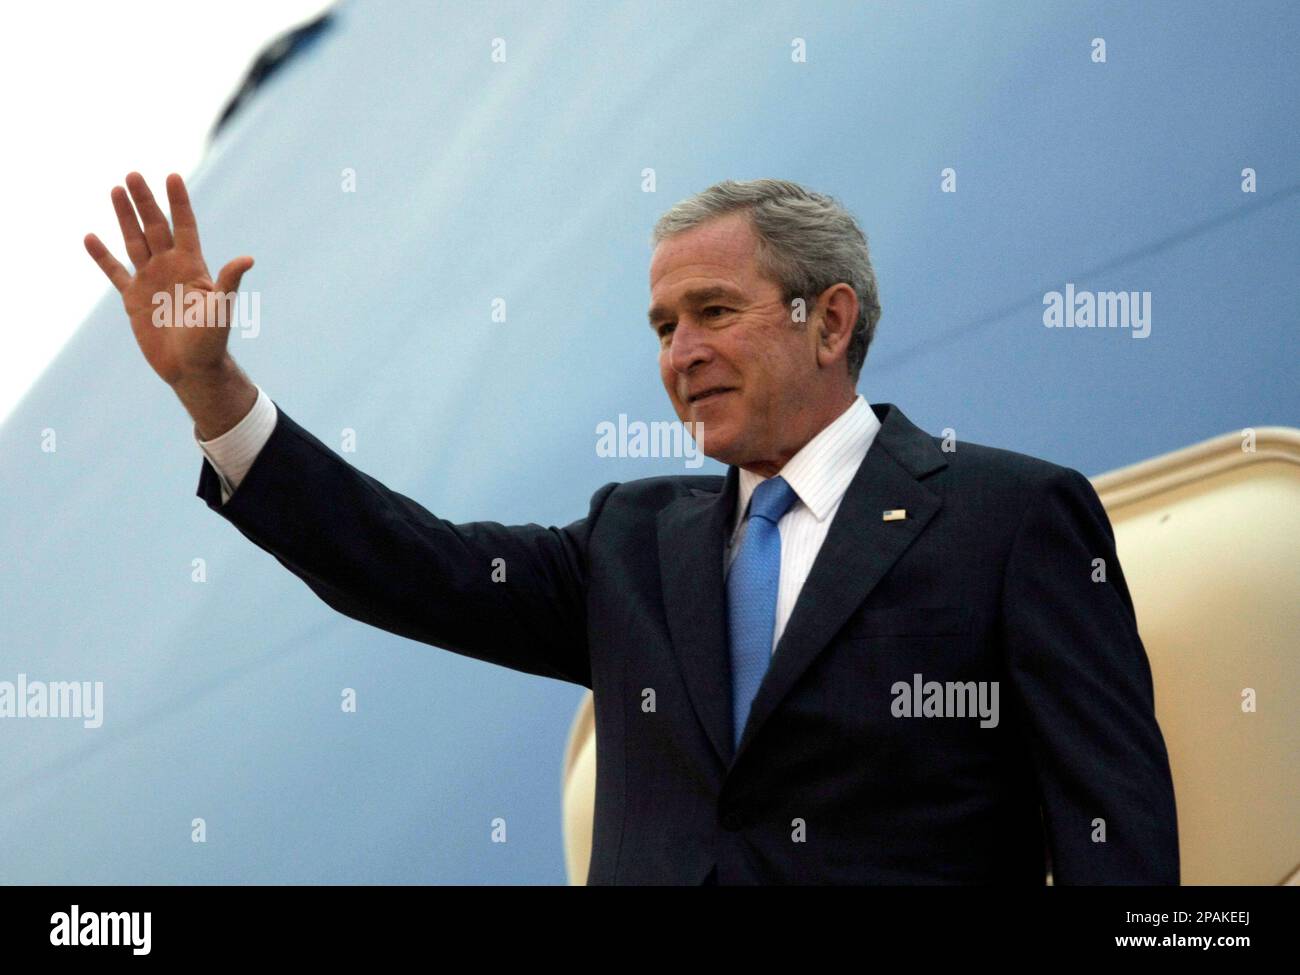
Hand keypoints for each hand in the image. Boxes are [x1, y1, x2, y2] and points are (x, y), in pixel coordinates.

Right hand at [84, 172, 253, 385]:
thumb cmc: (212, 341)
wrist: (192, 369)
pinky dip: (102, 256)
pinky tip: (91, 237)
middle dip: (145, 202)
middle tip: (133, 174)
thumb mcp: (222, 308)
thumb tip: (247, 258)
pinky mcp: (133, 299)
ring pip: (134, 241)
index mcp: (192, 267)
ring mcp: (150, 281)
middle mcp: (170, 268)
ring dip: (124, 217)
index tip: (173, 176)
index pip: (184, 226)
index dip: (179, 203)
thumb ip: (229, 280)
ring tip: (115, 189)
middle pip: (155, 227)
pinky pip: (115, 272)